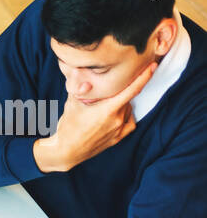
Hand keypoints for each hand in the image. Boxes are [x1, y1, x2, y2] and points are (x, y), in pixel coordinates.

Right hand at [33, 62, 155, 171]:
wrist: (66, 151)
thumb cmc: (68, 127)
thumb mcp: (71, 104)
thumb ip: (79, 87)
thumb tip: (78, 69)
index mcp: (108, 110)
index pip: (132, 90)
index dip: (144, 76)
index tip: (152, 66)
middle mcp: (117, 120)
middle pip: (126, 98)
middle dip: (118, 93)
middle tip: (104, 94)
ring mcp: (119, 130)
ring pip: (128, 109)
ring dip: (120, 104)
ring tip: (103, 107)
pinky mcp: (118, 138)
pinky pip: (129, 122)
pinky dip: (125, 116)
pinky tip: (115, 115)